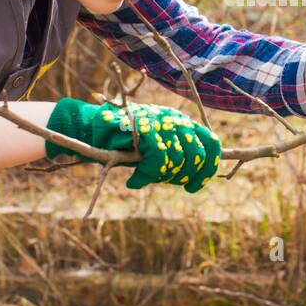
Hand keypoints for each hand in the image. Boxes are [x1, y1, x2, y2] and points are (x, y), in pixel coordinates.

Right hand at [44, 99, 221, 192]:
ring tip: (147, 178)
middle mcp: (174, 118)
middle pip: (197, 154)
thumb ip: (176, 155)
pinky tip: (135, 181)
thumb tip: (195, 176)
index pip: (211, 143)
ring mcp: (159, 121)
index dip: (208, 168)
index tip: (193, 186)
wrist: (94, 130)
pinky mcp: (144, 127)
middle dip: (186, 176)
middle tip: (169, 183)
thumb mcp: (156, 148)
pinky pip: (158, 159)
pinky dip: (147, 176)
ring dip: (163, 176)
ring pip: (178, 158)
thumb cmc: (126, 143)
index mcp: (182, 122)